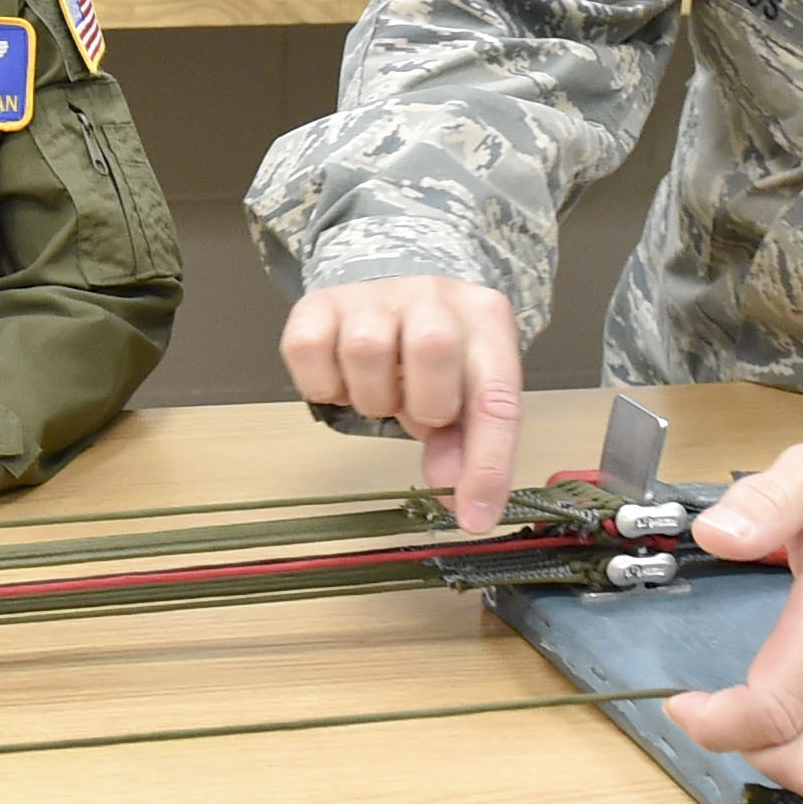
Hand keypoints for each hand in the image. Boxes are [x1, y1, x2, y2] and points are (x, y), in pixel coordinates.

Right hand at [278, 273, 525, 526]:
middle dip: (423, 404)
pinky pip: (306, 349)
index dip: (487, 465)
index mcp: (485, 319)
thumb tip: (453, 493)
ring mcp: (372, 294)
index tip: (473, 517)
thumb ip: (467, 445)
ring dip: (371, 396)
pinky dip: (322, 384)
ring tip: (381, 392)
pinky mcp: (317, 302)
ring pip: (364, 348)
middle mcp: (433, 295)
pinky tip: (342, 380)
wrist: (392, 286)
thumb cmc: (437, 356)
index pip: (495, 397)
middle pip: (431, 348)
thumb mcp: (467, 393)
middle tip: (415, 411)